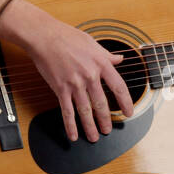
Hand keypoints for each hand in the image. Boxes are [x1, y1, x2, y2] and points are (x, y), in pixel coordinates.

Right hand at [24, 16, 134, 142]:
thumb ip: (107, 55)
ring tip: (94, 137)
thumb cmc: (67, 37)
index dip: (126, 102)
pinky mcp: (60, 88)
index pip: (118, 87)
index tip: (128, 112)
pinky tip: (73, 135)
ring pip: (85, 110)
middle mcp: (90, 76)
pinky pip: (67, 110)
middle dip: (105, 120)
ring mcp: (75, 83)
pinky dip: (70, 125)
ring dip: (90, 126)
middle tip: (108, 130)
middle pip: (101, 103)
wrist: (45, 36)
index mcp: (101, 64)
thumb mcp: (92, 43)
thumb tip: (119, 59)